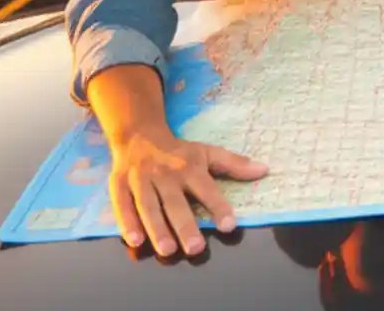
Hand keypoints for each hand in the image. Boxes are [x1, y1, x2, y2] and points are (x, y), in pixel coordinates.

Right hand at [108, 127, 267, 255]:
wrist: (139, 134)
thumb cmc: (178, 151)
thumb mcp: (206, 152)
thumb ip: (234, 164)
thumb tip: (264, 170)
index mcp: (189, 166)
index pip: (206, 188)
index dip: (218, 205)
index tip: (229, 224)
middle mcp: (165, 174)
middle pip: (175, 202)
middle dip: (185, 225)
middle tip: (196, 248)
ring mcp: (141, 180)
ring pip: (148, 206)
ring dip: (157, 228)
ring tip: (167, 250)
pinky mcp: (120, 185)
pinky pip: (122, 205)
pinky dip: (127, 222)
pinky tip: (134, 240)